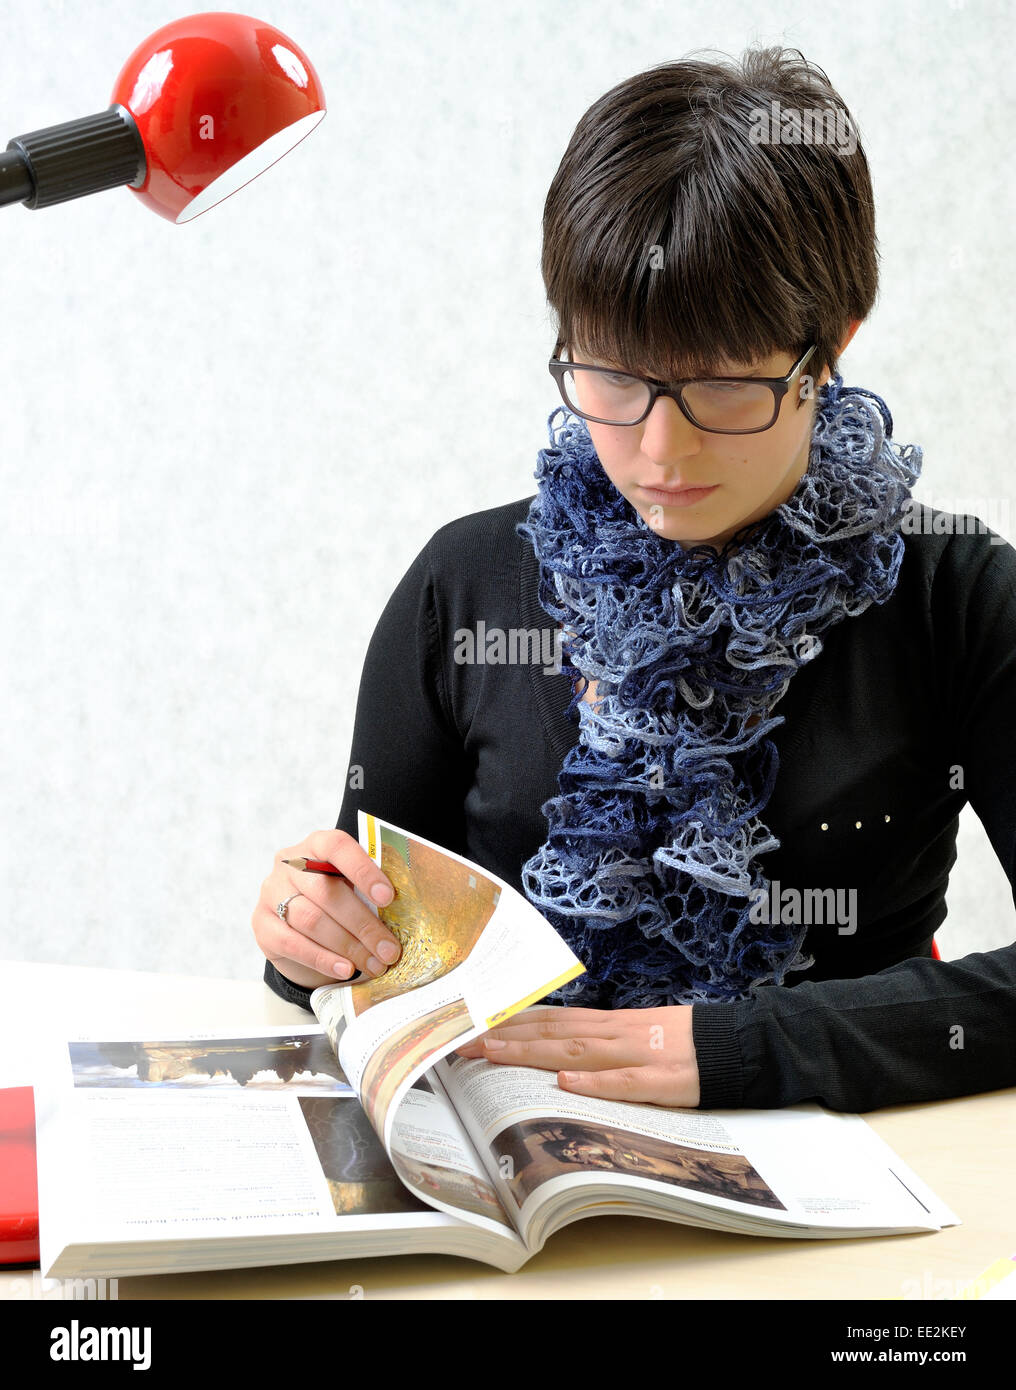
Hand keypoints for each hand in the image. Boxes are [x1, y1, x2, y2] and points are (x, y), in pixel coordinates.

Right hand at [252, 829, 400, 987]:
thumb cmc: (336, 899)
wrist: (299, 925)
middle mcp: (289, 864)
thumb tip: (407, 910)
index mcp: (316, 844)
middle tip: (389, 950)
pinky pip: (292, 943)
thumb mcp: (352, 886)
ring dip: (348, 946)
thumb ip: (370, 890)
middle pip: (327, 892)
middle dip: (363, 924)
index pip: (337, 847)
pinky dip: (323, 959)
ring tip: (374, 963)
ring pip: (311, 919)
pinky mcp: (262, 925)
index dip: (363, 870)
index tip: (388, 898)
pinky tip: (345, 969)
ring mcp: (271, 893)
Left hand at [453, 1005, 699, 1106]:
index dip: (512, 1022)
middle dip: (507, 1037)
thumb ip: (599, 1038)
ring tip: (495, 1054)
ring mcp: (638, 1054)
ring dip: (533, 1052)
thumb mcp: (636, 1032)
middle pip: (554, 1032)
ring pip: (577, 1050)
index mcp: (611, 1023)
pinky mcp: (662, 1079)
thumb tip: (556, 1045)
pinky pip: (625, 1082)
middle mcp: (617, 1033)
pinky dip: (594, 1082)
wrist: (736, 1044)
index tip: (475, 1025)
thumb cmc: (683, 1042)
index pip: (552, 1018)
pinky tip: (565, 1083)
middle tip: (464, 1042)